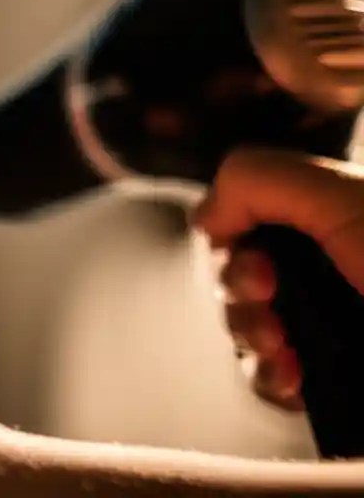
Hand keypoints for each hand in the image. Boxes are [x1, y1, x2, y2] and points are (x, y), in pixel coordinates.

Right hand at [194, 147, 363, 410]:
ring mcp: (335, 324)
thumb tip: (209, 213)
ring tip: (281, 345)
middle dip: (239, 287)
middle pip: (244, 269)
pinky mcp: (336, 377)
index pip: (256, 214)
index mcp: (342, 218)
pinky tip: (293, 376)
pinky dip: (268, 377)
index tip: (254, 251)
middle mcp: (337, 267)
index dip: (236, 232)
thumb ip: (260, 177)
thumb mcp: (346, 196)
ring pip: (250, 324)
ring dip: (249, 333)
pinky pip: (270, 378)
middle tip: (269, 297)